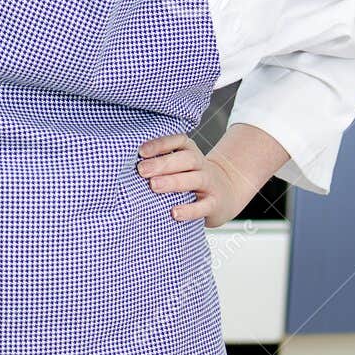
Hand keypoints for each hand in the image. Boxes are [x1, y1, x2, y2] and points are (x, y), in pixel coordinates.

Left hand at [136, 134, 253, 227]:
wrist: (227, 192)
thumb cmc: (192, 178)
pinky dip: (189, 210)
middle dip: (162, 163)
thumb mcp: (180, 166)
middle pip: (185, 159)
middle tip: (142, 170)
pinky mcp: (215, 204)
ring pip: (195, 179)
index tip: (140, 151)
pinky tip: (174, 213)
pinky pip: (203, 206)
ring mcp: (210, 184)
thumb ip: (161, 163)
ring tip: (154, 186)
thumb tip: (127, 165)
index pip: (178, 141)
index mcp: (190, 152)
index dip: (160, 144)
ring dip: (174, 182)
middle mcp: (201, 165)